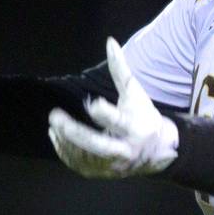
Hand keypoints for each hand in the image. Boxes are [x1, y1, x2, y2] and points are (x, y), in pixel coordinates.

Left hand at [48, 37, 177, 178]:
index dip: (105, 113)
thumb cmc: (144, 116)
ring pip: (85, 156)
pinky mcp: (104, 173)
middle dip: (74, 133)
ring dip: (66, 141)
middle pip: (97, 145)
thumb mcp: (135, 93)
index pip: (118, 121)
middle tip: (55, 117)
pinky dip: (66, 152)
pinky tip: (57, 138)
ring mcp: (114, 165)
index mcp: (136, 127)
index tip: (91, 103)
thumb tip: (109, 41)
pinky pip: (80, 165)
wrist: (159, 152)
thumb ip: (121, 69)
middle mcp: (126, 149)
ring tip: (54, 125)